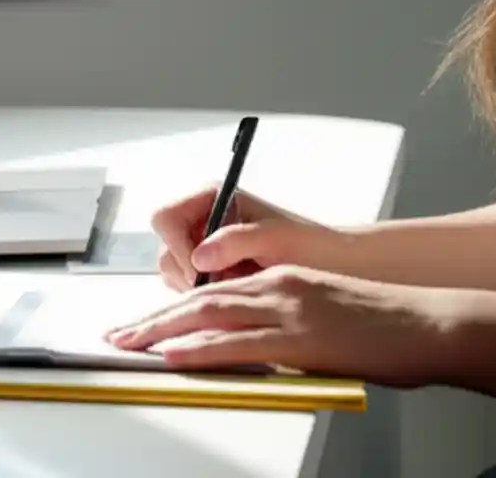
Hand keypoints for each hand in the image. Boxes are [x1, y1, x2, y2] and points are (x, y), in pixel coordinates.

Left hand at [107, 265, 459, 387]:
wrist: (427, 323)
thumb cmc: (381, 323)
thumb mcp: (321, 311)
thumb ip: (282, 324)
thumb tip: (252, 348)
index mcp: (280, 279)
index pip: (211, 291)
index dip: (170, 308)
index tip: (142, 324)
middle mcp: (277, 287)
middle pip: (198, 300)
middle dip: (152, 320)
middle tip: (117, 335)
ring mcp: (288, 311)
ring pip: (208, 316)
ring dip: (161, 332)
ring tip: (128, 344)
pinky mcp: (301, 339)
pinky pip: (238, 344)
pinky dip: (200, 348)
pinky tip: (174, 354)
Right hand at [153, 187, 348, 291]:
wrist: (330, 266)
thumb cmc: (308, 244)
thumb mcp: (275, 237)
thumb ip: (236, 240)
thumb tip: (199, 256)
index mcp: (210, 197)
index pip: (165, 218)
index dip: (176, 245)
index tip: (200, 270)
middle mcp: (200, 219)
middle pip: (165, 248)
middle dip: (189, 272)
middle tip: (224, 284)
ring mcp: (202, 246)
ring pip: (172, 272)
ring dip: (199, 286)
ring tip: (237, 285)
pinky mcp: (208, 271)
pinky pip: (186, 288)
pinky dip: (205, 297)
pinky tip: (236, 293)